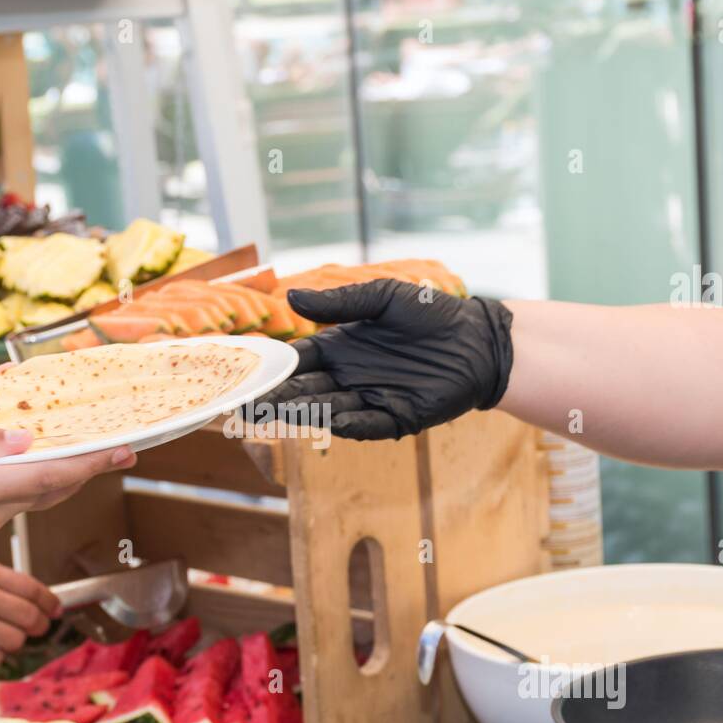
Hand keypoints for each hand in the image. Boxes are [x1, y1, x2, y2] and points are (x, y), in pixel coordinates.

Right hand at [0, 426, 135, 570]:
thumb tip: (29, 441)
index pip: (49, 476)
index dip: (92, 463)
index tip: (126, 450)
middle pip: (42, 489)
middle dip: (73, 467)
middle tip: (105, 443)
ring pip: (18, 500)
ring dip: (32, 475)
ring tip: (42, 444)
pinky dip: (4, 489)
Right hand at [254, 279, 512, 439]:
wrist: (476, 340)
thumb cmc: (430, 314)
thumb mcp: (382, 299)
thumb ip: (339, 303)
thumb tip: (291, 298)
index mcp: (339, 347)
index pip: (296, 362)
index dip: (272, 370)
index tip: (246, 377)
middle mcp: (349, 376)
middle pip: (304, 390)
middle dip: (276, 399)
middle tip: (246, 407)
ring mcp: (370, 398)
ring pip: (330, 409)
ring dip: (305, 413)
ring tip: (280, 414)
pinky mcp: (397, 417)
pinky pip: (368, 424)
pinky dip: (350, 424)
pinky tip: (332, 422)